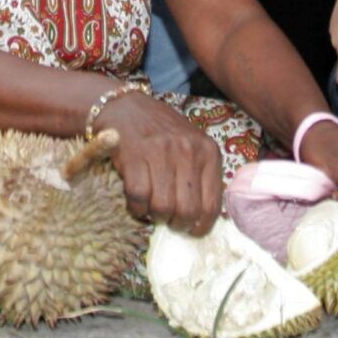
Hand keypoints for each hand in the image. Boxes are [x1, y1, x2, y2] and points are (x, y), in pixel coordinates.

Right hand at [96, 91, 224, 235]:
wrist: (125, 107)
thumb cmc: (162, 131)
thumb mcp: (192, 145)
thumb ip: (201, 174)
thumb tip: (204, 216)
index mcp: (208, 151)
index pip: (211, 204)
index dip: (201, 226)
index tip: (191, 230)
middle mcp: (188, 150)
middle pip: (187, 210)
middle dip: (176, 223)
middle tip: (168, 220)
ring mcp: (160, 152)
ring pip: (163, 207)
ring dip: (155, 216)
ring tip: (152, 209)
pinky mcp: (134, 156)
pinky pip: (139, 197)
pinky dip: (136, 207)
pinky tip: (137, 202)